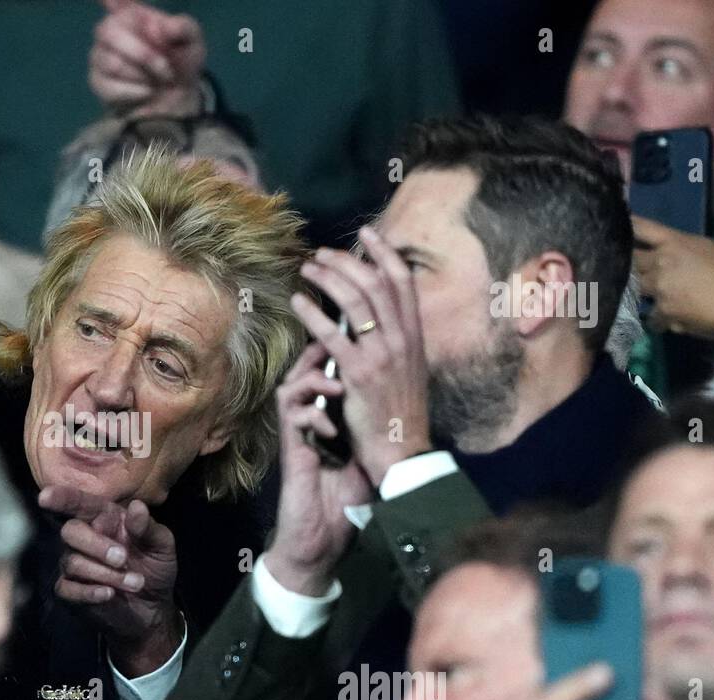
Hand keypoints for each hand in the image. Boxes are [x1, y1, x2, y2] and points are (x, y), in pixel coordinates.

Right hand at [39, 485, 178, 676]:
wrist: (153, 607)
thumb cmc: (155, 568)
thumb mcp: (162, 545)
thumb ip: (148, 527)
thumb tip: (137, 507)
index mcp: (105, 519)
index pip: (79, 503)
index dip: (62, 497)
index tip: (45, 497)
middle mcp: (84, 537)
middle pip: (70, 531)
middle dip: (96, 545)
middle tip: (123, 559)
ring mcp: (74, 564)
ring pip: (73, 562)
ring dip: (106, 574)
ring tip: (135, 583)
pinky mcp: (70, 590)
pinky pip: (67, 588)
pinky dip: (89, 591)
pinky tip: (109, 594)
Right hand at [90, 0, 205, 117]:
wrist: (176, 97)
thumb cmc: (180, 61)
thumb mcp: (191, 41)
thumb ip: (183, 28)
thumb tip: (161, 28)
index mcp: (131, 13)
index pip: (117, 3)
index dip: (114, 2)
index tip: (108, 1)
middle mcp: (109, 30)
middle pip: (109, 33)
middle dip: (143, 55)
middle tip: (165, 69)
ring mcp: (100, 56)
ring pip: (113, 64)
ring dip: (142, 76)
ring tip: (157, 80)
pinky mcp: (98, 82)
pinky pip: (111, 87)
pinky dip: (135, 92)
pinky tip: (146, 92)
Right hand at [263, 343, 371, 596]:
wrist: (322, 538)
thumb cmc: (346, 501)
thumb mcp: (369, 457)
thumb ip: (376, 428)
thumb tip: (407, 405)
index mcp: (328, 417)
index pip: (328, 372)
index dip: (340, 351)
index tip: (360, 339)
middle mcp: (309, 420)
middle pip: (304, 368)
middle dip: (320, 351)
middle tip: (338, 344)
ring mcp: (298, 434)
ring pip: (291, 385)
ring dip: (315, 379)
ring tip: (337, 384)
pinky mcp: (291, 450)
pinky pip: (292, 416)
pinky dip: (312, 413)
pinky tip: (330, 426)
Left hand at [292, 226, 431, 486]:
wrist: (402, 452)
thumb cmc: (398, 413)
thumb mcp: (406, 370)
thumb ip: (394, 341)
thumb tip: (373, 315)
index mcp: (415, 336)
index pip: (402, 282)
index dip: (384, 253)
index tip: (367, 233)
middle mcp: (402, 340)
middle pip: (375, 283)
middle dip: (347, 260)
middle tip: (321, 253)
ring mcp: (382, 355)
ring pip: (355, 301)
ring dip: (328, 278)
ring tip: (307, 269)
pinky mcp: (359, 374)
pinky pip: (333, 335)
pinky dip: (314, 314)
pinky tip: (299, 302)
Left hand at [633, 215, 713, 342]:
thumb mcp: (705, 247)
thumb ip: (678, 247)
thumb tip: (658, 252)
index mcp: (674, 243)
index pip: (642, 229)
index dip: (625, 228)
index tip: (613, 229)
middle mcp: (661, 263)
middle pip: (630, 261)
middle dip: (628, 266)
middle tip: (627, 270)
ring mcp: (659, 288)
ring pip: (635, 290)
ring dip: (642, 293)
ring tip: (654, 295)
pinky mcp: (662, 312)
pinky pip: (651, 316)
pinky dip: (659, 318)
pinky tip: (670, 318)